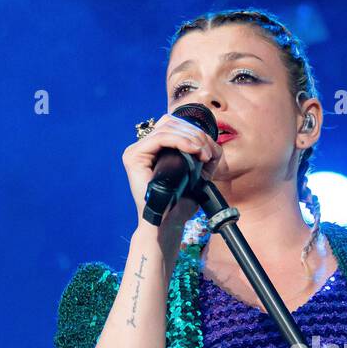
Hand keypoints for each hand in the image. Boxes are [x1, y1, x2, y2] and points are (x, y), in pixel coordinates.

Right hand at [121, 113, 223, 246]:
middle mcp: (142, 148)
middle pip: (170, 123)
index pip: (173, 126)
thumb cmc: (180, 204)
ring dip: (191, 138)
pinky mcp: (133, 156)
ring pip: (167, 129)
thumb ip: (203, 157)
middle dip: (194, 134)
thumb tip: (213, 143)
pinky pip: (160, 139)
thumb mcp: (198, 175)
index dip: (193, 131)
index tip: (209, 151)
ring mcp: (136, 151)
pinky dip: (180, 142)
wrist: (168, 223)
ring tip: (203, 155)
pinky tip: (194, 151)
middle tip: (207, 153)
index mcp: (154, 150)